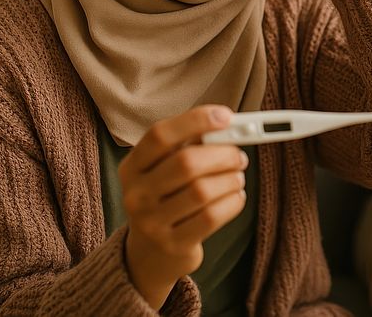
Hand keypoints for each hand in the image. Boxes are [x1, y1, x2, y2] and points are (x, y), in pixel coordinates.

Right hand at [119, 105, 248, 308]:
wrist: (150, 255)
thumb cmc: (167, 198)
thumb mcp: (164, 170)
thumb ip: (190, 145)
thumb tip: (229, 124)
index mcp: (132, 167)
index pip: (160, 135)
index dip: (195, 120)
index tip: (226, 117)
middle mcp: (135, 194)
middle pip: (186, 162)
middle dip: (223, 154)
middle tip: (239, 156)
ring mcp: (151, 223)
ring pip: (202, 191)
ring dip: (231, 179)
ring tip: (237, 178)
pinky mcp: (173, 245)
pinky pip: (212, 216)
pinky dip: (233, 202)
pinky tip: (235, 197)